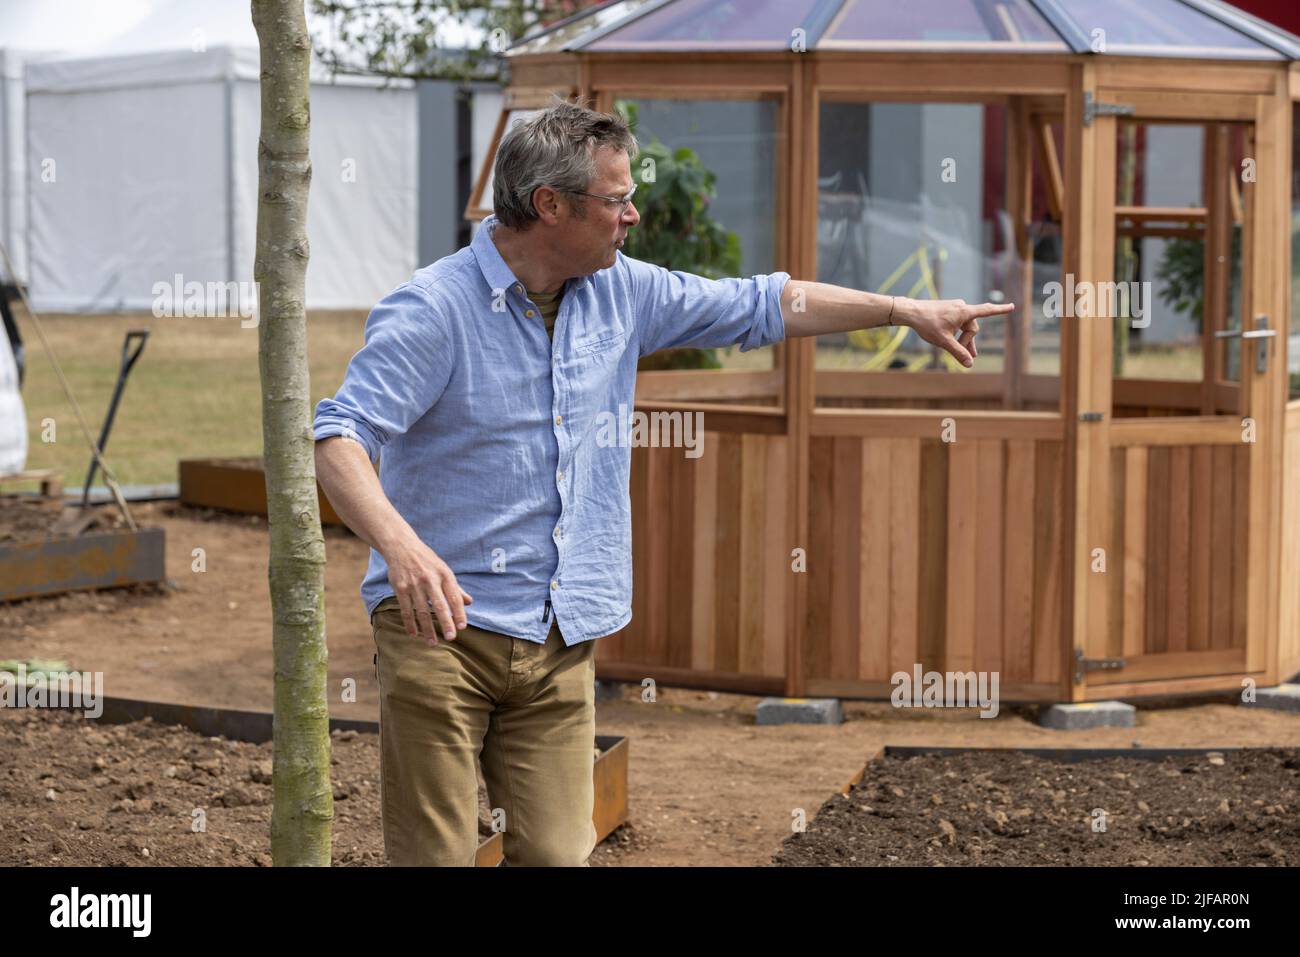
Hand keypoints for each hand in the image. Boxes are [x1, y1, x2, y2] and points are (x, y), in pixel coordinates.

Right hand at [383, 536, 472, 645]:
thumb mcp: (443, 570)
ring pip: (421, 611)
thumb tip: (469, 602)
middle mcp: (430, 579)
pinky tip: (414, 634)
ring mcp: (414, 584)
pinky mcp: (400, 588)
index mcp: (444, 575)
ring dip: (427, 629)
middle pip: (439, 605)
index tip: (462, 627)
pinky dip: (410, 624)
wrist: (401, 547)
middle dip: (445, 623)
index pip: (454, 597)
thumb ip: (456, 588)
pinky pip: (406, 609)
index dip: (459, 612)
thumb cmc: (426, 560)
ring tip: (432, 643)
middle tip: (451, 638)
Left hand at [894, 297, 1014, 367]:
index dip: (1000, 310)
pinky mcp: (949, 310)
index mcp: (964, 312)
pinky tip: (951, 340)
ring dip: (964, 339)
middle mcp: (962, 307)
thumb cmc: (927, 324)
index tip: (1012, 306)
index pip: (986, 311)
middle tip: (965, 356)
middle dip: (968, 342)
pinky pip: (958, 323)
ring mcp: (955, 308)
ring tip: (966, 354)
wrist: (911, 312)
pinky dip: (957, 333)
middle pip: (972, 328)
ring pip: (965, 327)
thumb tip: (969, 364)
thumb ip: (958, 352)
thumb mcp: (943, 341)